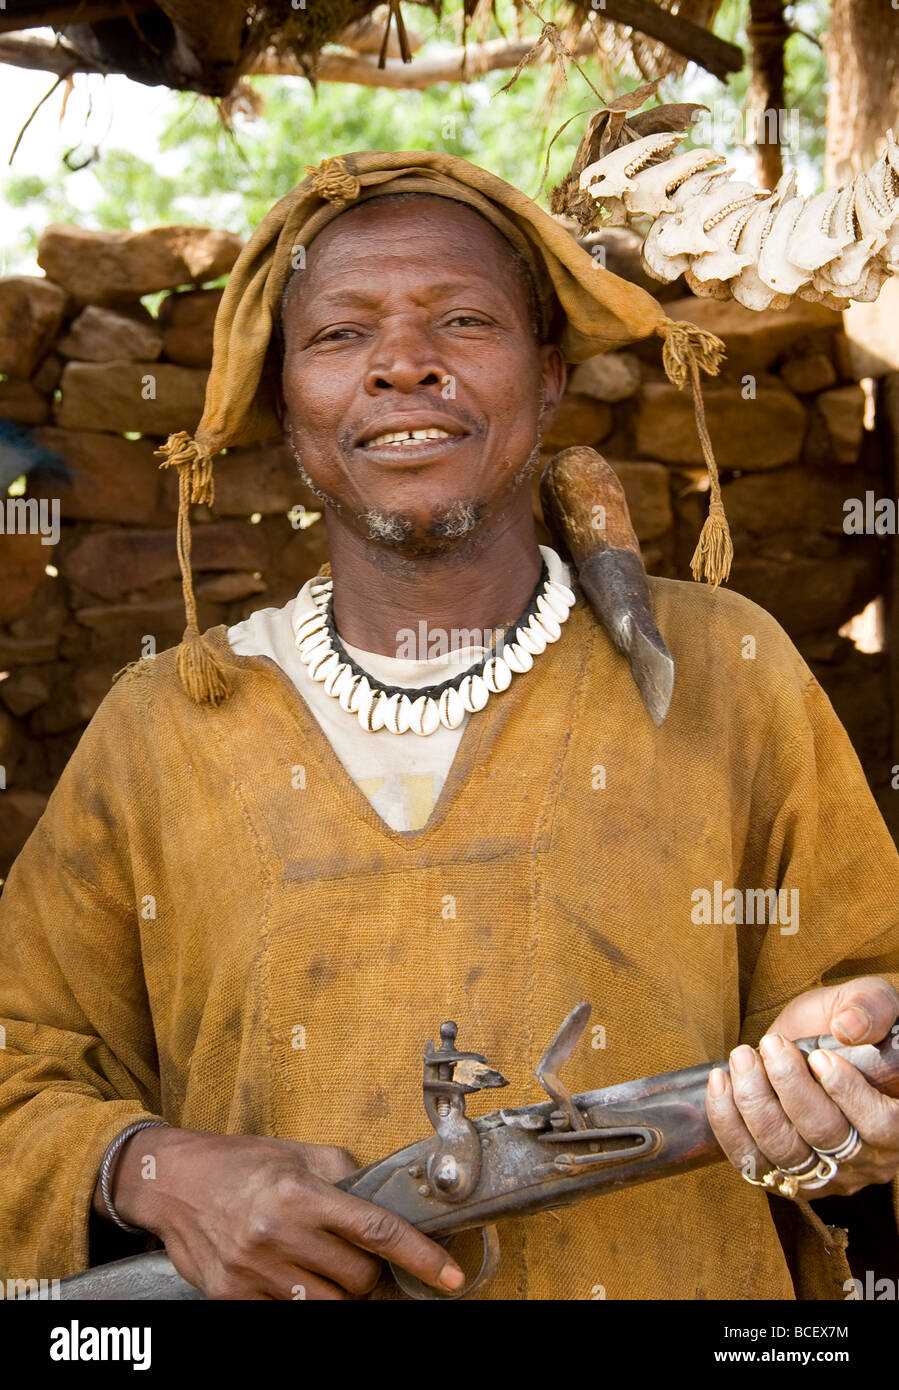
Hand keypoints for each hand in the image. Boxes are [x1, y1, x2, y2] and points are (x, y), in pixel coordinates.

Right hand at [99, 1128, 464, 1299]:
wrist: (170, 1182)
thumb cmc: (238, 1162)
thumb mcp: (296, 1154)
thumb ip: (344, 1175)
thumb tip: (389, 1199)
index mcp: (297, 1193)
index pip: (376, 1231)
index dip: (420, 1256)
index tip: (450, 1274)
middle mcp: (275, 1234)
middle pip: (358, 1279)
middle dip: (370, 1272)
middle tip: (356, 1254)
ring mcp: (253, 1271)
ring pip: (329, 1307)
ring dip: (339, 1292)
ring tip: (323, 1264)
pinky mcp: (232, 1297)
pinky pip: (289, 1315)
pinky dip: (301, 1299)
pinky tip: (290, 1273)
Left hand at [706, 975, 898, 1197]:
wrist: (810, 1035)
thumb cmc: (848, 1019)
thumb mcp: (869, 1001)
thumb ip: (871, 1008)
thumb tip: (849, 1027)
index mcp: (897, 1120)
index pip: (881, 1126)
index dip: (849, 1094)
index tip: (819, 1057)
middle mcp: (865, 1157)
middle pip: (826, 1137)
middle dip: (791, 1088)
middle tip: (771, 1045)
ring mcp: (822, 1171)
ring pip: (786, 1152)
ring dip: (755, 1103)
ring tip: (742, 1058)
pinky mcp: (781, 1172)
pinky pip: (750, 1161)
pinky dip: (729, 1123)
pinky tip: (722, 1084)